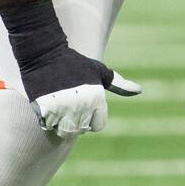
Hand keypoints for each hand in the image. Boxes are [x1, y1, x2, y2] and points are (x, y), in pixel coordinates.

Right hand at [25, 46, 140, 135]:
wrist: (44, 54)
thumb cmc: (74, 63)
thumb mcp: (99, 71)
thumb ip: (120, 84)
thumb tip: (140, 91)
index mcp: (96, 99)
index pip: (98, 126)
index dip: (91, 118)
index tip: (84, 105)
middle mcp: (81, 106)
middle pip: (81, 129)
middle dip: (75, 120)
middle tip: (68, 102)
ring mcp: (62, 109)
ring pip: (64, 131)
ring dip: (61, 123)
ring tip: (59, 106)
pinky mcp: (44, 110)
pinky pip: (48, 126)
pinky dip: (47, 119)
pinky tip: (48, 104)